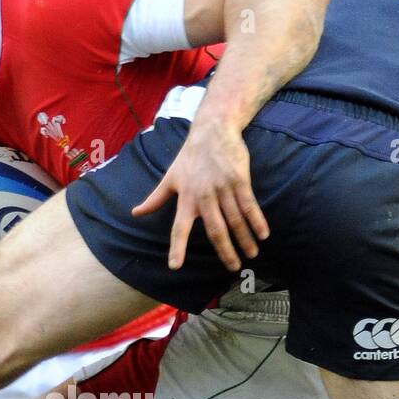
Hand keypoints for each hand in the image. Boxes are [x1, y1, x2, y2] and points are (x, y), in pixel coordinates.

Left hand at [132, 120, 267, 271]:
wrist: (212, 129)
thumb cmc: (190, 155)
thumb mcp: (170, 177)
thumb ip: (155, 198)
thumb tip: (135, 213)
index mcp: (186, 198)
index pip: (178, 227)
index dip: (176, 247)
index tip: (175, 266)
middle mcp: (204, 196)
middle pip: (215, 229)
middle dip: (225, 251)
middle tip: (232, 268)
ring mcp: (223, 188)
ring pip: (235, 220)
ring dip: (244, 240)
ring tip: (252, 254)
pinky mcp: (240, 179)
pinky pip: (249, 204)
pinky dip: (256, 220)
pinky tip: (263, 234)